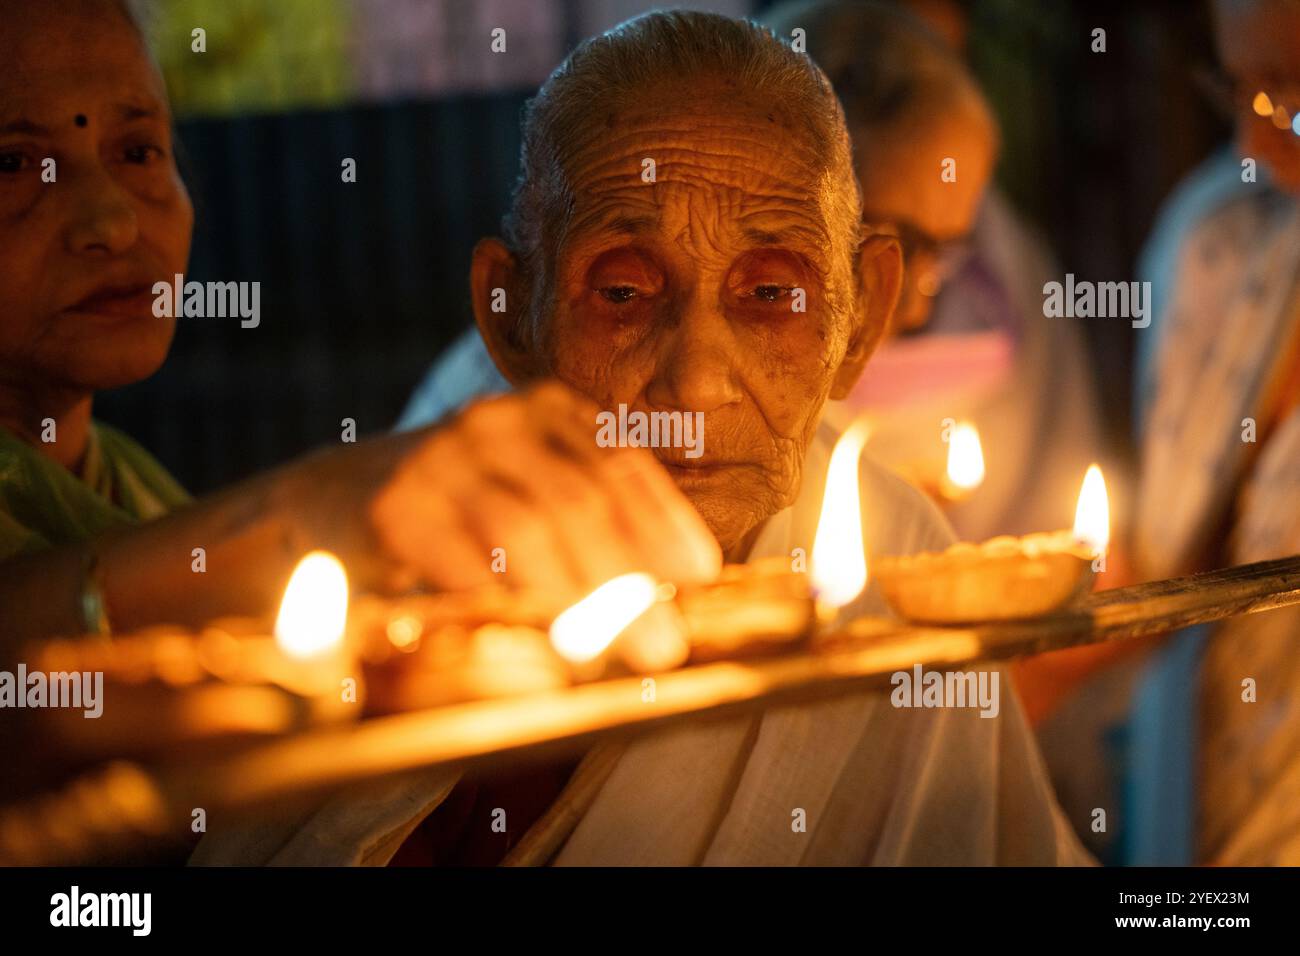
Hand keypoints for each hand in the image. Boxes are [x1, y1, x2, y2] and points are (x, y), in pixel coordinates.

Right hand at [281, 381, 721, 603]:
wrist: (334, 500)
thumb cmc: (461, 510)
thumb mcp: (533, 489)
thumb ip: (596, 521)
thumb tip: (682, 584)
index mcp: (547, 411)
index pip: (621, 466)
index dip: (665, 525)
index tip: (701, 579)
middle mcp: (497, 420)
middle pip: (580, 500)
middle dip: (627, 579)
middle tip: (661, 645)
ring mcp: (441, 455)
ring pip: (525, 526)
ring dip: (573, 598)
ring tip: (605, 653)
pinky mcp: (393, 505)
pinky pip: (459, 559)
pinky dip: (501, 604)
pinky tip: (531, 642)